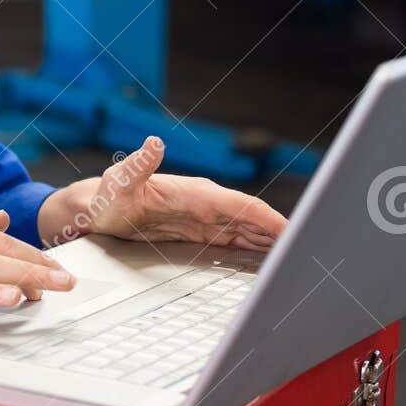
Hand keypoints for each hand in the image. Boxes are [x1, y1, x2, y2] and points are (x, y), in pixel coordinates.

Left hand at [43, 136, 286, 250]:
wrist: (99, 210)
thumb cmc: (109, 195)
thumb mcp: (121, 181)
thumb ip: (139, 165)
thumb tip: (153, 143)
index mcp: (197, 193)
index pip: (242, 206)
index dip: (268, 219)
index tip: (291, 232)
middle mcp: (207, 205)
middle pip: (253, 221)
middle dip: (280, 235)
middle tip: (306, 254)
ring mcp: (205, 219)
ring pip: (248, 232)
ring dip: (271, 245)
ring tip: (295, 262)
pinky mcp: (200, 233)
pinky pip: (235, 242)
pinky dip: (255, 251)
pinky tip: (268, 262)